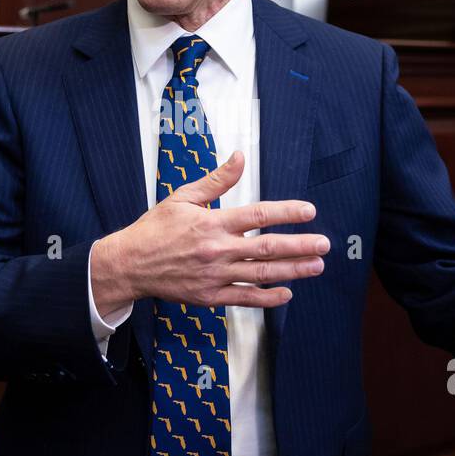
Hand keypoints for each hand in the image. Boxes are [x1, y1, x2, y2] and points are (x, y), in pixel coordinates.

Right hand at [90, 150, 328, 315]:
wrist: (130, 264)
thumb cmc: (155, 228)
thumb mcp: (183, 196)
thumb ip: (217, 180)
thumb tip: (240, 157)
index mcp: (212, 223)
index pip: (258, 215)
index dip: (287, 212)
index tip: (308, 211)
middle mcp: (217, 250)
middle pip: (267, 248)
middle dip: (300, 246)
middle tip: (324, 244)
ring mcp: (215, 275)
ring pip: (261, 274)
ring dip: (292, 271)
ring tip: (316, 267)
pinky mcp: (210, 296)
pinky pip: (244, 298)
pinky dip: (267, 298)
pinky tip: (286, 293)